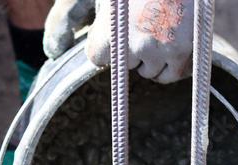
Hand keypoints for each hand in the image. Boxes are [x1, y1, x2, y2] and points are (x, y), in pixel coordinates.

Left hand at [44, 0, 194, 83]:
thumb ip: (76, 16)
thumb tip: (54, 49)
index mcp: (111, 30)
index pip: (96, 58)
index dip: (103, 46)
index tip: (111, 34)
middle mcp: (134, 44)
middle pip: (124, 65)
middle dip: (129, 50)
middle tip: (140, 24)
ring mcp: (160, 50)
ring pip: (147, 72)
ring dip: (148, 59)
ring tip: (156, 33)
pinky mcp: (183, 52)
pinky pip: (168, 76)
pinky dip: (166, 68)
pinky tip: (167, 50)